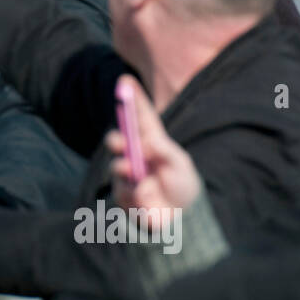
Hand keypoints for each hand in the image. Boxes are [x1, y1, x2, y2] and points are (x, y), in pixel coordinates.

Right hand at [106, 76, 202, 228]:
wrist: (181, 219)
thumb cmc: (184, 186)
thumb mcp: (181, 164)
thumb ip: (165, 152)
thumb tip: (146, 143)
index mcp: (153, 141)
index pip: (140, 116)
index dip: (133, 98)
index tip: (125, 80)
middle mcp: (136, 155)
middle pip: (118, 138)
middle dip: (116, 139)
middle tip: (120, 143)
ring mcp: (127, 174)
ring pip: (116, 165)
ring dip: (128, 172)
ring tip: (145, 183)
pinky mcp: (123, 195)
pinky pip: (121, 191)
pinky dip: (136, 196)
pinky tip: (148, 201)